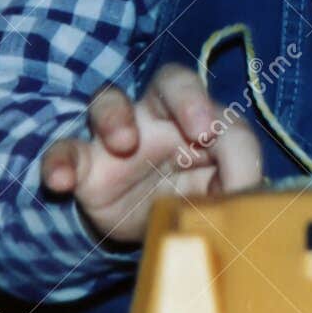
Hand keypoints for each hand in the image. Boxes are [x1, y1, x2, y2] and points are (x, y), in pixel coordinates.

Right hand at [40, 63, 263, 246]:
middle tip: (199, 129)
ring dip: (115, 115)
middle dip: (186, 96)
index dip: (225, 127)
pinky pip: (63, 150)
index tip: (223, 153)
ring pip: (108, 100)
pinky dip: (59, 160)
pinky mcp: (83, 164)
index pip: (219, 109)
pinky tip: (61, 180)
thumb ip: (235, 186)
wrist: (137, 231)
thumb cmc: (185, 196)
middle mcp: (158, 116)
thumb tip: (252, 197)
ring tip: (122, 142)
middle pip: (171, 81)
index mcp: (199, 122)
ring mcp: (115, 136)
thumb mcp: (215, 194)